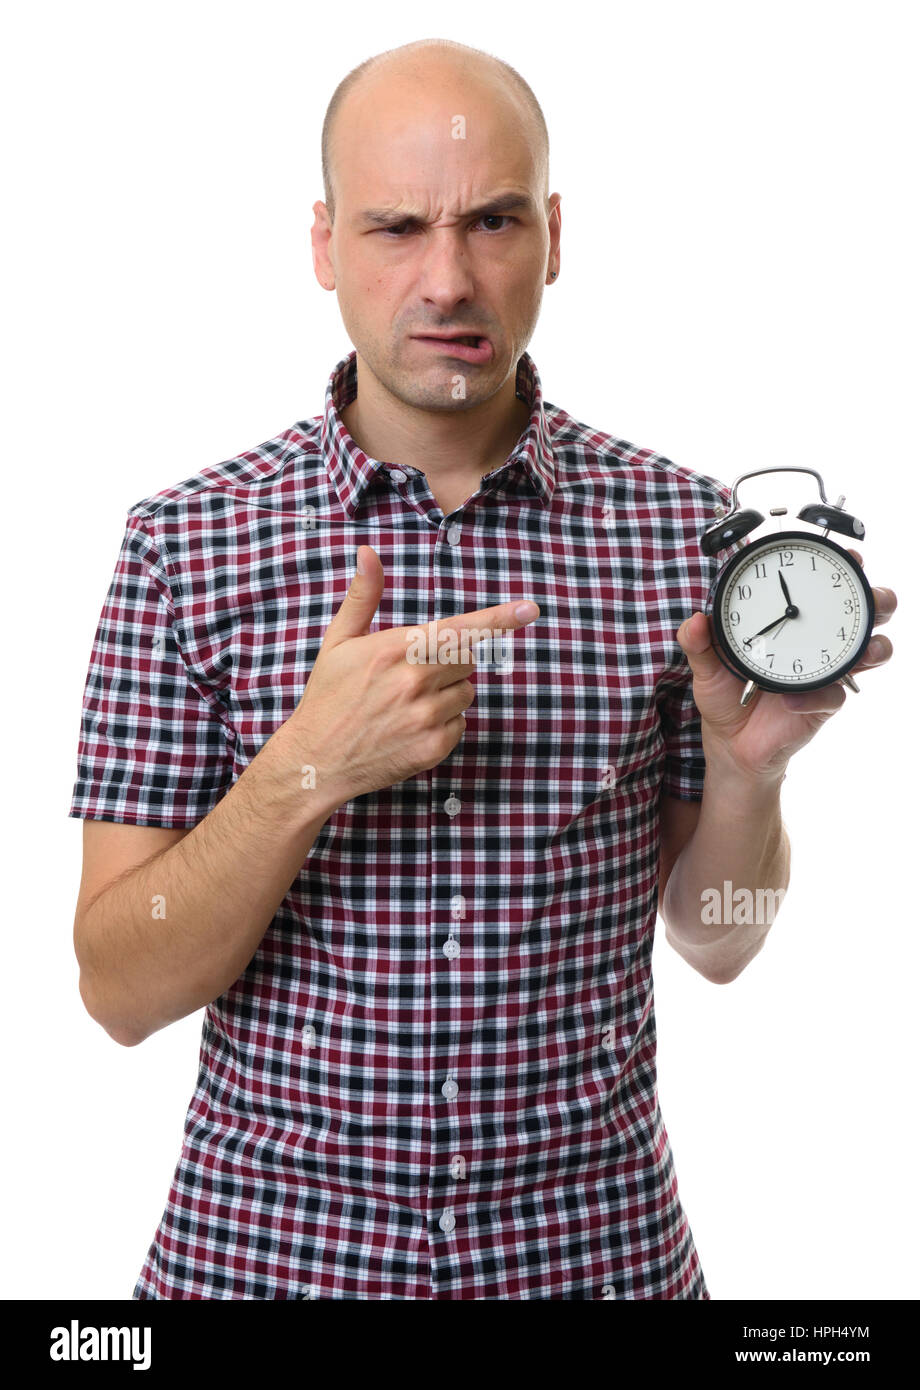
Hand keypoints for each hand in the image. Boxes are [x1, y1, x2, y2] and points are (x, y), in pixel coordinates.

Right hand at [287, 545, 540, 806]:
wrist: (316, 761)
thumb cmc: (328, 696)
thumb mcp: (339, 641)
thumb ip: (363, 596)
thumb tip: (368, 551)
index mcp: (396, 649)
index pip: (459, 630)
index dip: (499, 619)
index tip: (530, 609)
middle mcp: (415, 682)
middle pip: (467, 658)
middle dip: (449, 661)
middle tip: (410, 674)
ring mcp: (426, 717)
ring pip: (466, 692)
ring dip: (447, 693)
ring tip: (406, 704)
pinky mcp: (433, 747)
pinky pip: (461, 724)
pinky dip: (443, 724)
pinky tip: (410, 727)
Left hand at [676, 548, 896, 782]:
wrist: (729, 741)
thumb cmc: (726, 694)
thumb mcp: (707, 665)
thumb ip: (699, 642)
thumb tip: (694, 621)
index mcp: (794, 622)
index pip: (826, 589)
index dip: (845, 569)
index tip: (851, 556)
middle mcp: (819, 643)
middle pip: (867, 614)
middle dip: (877, 601)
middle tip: (870, 598)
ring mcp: (826, 673)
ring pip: (870, 653)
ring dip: (873, 647)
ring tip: (864, 651)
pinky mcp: (823, 705)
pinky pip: (833, 696)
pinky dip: (815, 696)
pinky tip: (790, 701)